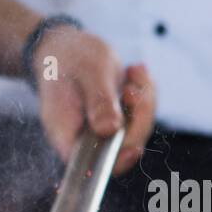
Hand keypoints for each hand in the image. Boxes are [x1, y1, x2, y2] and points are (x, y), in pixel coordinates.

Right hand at [32, 25, 155, 174]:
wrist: (66, 48)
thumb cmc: (70, 58)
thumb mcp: (87, 72)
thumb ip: (99, 101)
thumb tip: (110, 130)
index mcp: (66, 134)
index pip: (91, 164)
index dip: (115, 162)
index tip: (134, 149)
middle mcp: (85, 139)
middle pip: (123, 147)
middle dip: (138, 118)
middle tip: (132, 88)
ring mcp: (104, 132)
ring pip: (138, 130)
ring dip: (144, 101)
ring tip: (133, 71)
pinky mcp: (119, 121)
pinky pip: (142, 115)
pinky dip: (145, 93)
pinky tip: (135, 71)